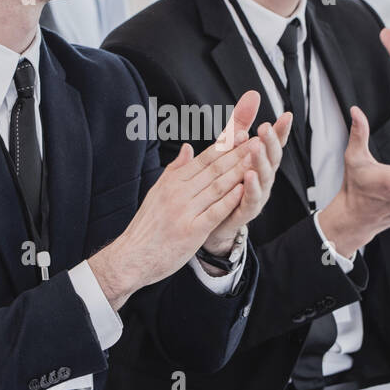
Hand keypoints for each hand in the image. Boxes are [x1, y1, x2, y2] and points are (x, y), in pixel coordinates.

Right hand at [88, 98, 267, 308]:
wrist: (132, 256)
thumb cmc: (147, 226)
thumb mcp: (157, 192)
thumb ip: (175, 170)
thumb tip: (187, 147)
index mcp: (172, 182)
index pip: (204, 159)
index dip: (225, 146)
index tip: (243, 133)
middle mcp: (178, 192)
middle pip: (213, 169)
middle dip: (238, 154)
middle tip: (257, 141)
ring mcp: (184, 211)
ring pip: (217, 187)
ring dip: (239, 172)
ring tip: (257, 160)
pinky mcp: (190, 231)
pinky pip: (214, 212)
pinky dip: (229, 200)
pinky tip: (244, 190)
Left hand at [201, 92, 292, 260]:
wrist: (213, 222)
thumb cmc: (226, 183)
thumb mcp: (232, 150)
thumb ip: (240, 124)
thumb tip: (252, 95)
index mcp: (260, 163)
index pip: (273, 144)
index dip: (280, 131)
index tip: (286, 116)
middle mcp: (263, 178)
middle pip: (271, 159)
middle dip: (270, 143)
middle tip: (265, 128)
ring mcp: (257, 196)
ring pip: (263, 178)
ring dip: (260, 162)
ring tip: (256, 148)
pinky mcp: (245, 211)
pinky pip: (250, 199)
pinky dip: (250, 188)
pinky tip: (248, 176)